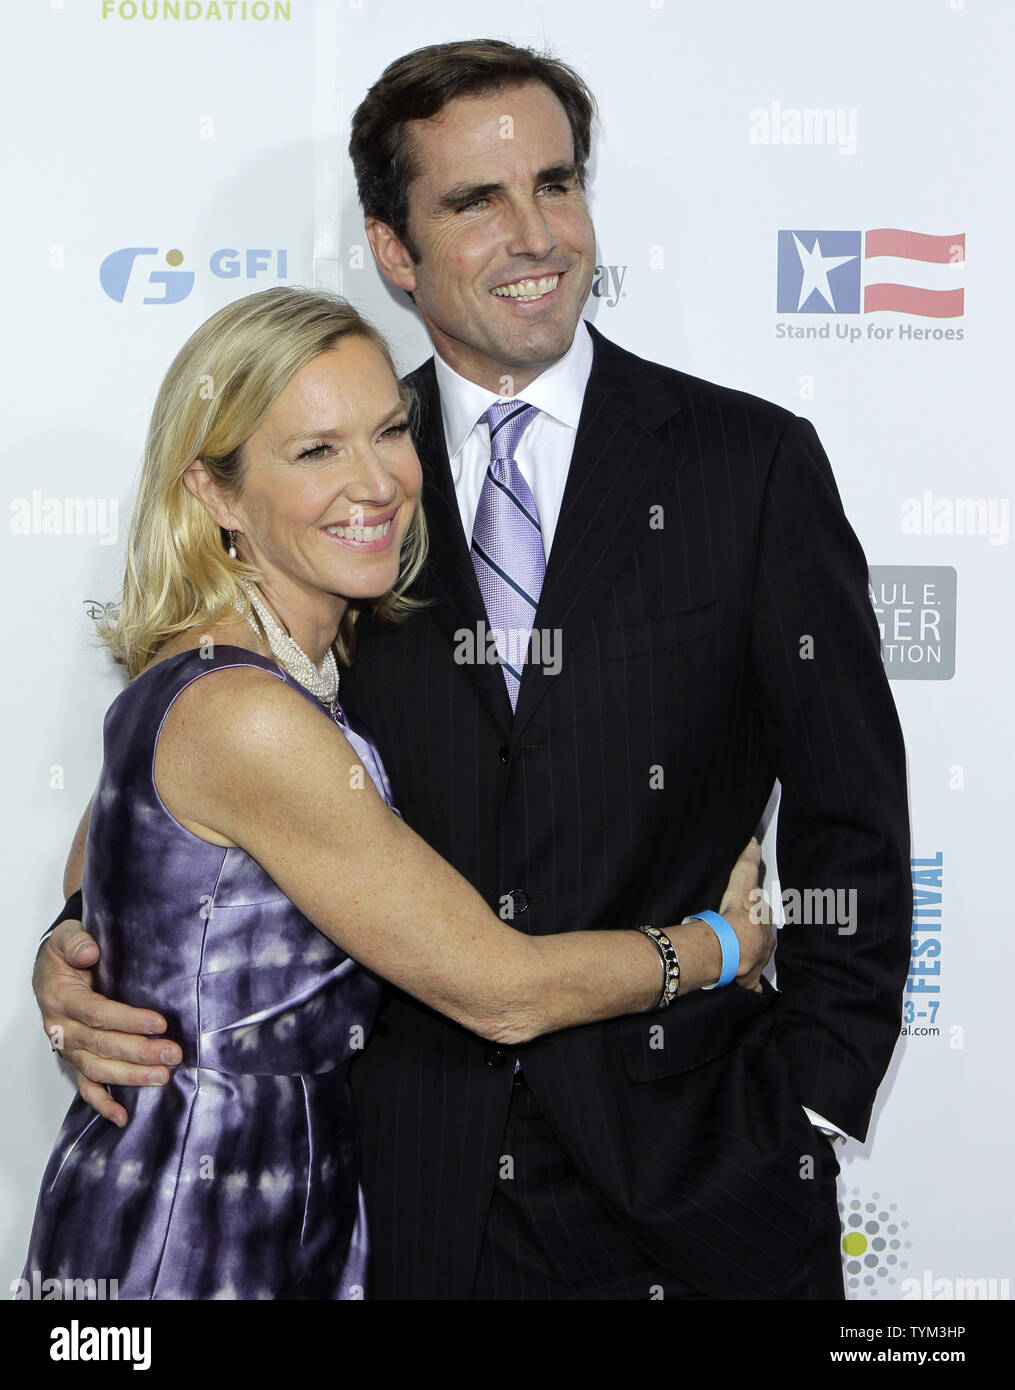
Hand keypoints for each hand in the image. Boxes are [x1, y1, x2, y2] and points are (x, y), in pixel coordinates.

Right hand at [33, 920, 181, 1125]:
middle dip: (140, 1051)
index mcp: (62, 999)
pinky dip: (103, 1102)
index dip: (129, 1020)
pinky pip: (86, 1085)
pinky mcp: (73, 1059)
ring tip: (161, 1077)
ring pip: (97, 1068)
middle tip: (172, 1053)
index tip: (159, 1023)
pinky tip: (123, 1115)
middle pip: (102, 1045)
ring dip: (130, 1076)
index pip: (98, 1013)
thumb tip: (90, 952)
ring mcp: (68, 1047)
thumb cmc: (64, 954)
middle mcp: (62, 1028)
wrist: (50, 967)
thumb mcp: (65, 937)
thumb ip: (75, 941)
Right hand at [716, 839, 776, 990]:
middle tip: (744, 934)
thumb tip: (754, 841)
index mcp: (765, 920)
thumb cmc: (737, 914)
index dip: (758, 911)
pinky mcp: (749, 978)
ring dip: (754, 957)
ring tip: (744, 956)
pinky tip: (750, 987)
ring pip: (759, 957)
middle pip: (763, 936)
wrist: (730, 945)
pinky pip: (752, 983)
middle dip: (757, 935)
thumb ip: (748, 861)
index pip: (765, 913)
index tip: (750, 911)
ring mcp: (758, 961)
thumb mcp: (742, 880)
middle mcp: (766, 942)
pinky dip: (751, 985)